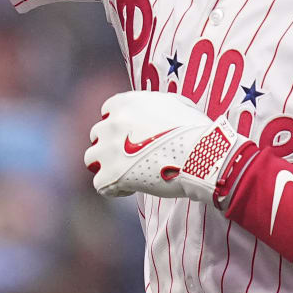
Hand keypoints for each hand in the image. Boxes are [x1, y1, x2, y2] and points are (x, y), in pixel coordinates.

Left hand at [85, 91, 246, 203]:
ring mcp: (108, 150)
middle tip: (130, 157)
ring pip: (91, 159)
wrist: (201, 154)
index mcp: (124, 103)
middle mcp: (111, 124)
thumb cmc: (195, 130)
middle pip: (98, 135)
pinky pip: (100, 185)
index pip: (108, 112)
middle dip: (111, 145)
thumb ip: (155, 106)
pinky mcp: (111, 175)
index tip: (132, 136)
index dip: (119, 125)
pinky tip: (133, 188)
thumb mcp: (175, 104)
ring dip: (105, 165)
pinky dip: (114, 188)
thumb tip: (157, 112)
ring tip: (125, 173)